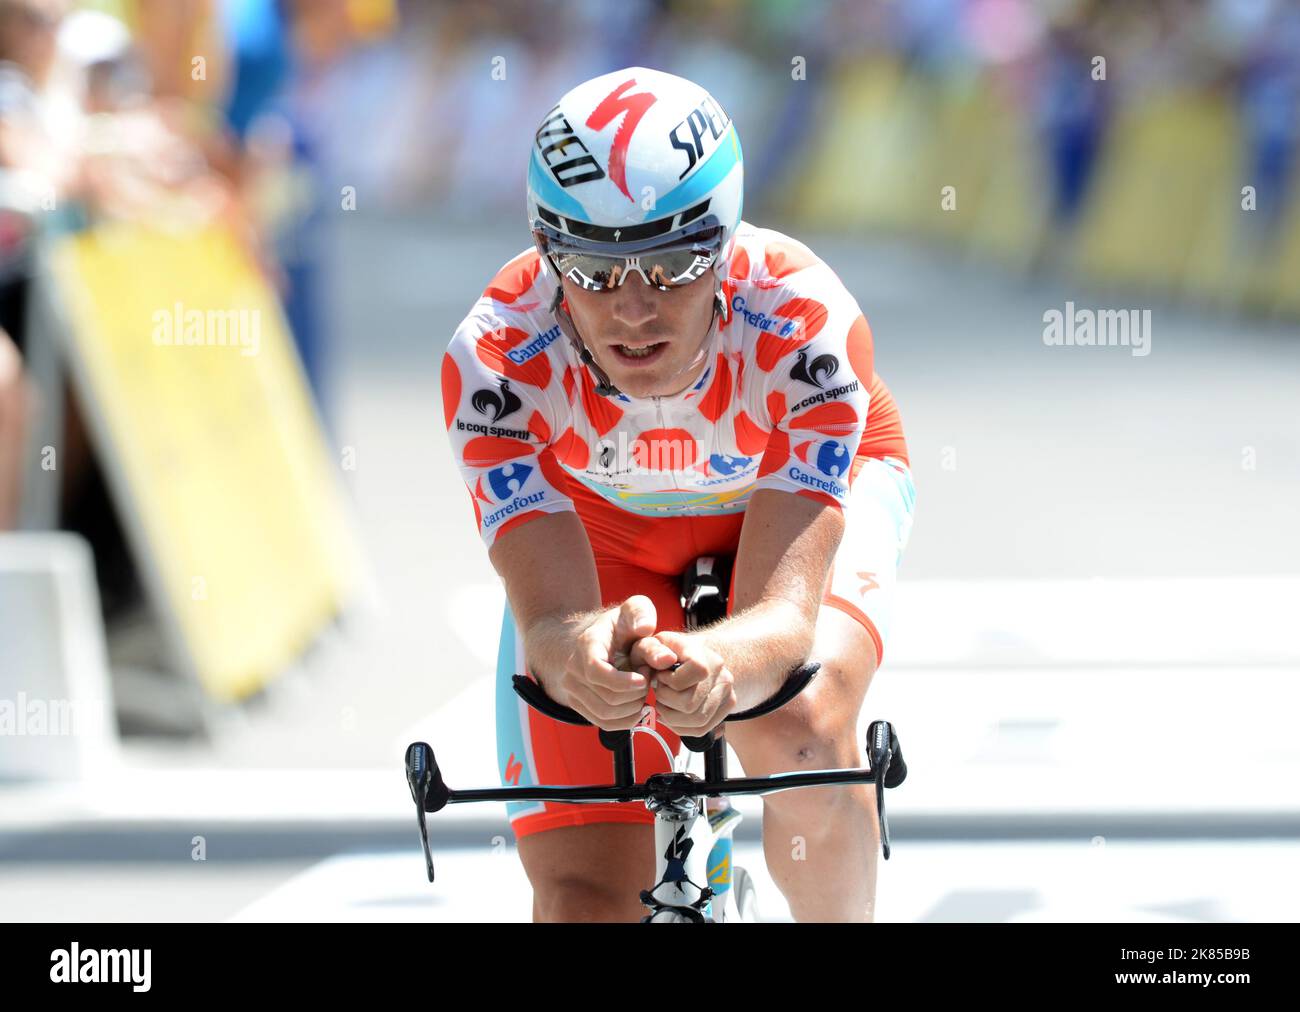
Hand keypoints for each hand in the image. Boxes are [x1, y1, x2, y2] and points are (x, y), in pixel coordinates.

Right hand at [551, 596, 655, 729]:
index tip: (644, 679)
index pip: (596, 671)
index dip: (623, 681)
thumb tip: (646, 628)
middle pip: (606, 697)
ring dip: (633, 707)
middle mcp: (573, 668)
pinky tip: (639, 706)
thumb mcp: (633, 610)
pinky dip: (627, 720)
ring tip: (643, 689)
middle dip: (636, 693)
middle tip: (649, 677)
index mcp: (586, 645)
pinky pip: (604, 723)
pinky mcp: (578, 705)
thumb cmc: (620, 625)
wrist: (598, 640)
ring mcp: (572, 689)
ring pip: (606, 714)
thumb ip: (642, 614)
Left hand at [631, 630, 736, 736]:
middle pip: (691, 705)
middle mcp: (722, 675)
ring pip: (697, 721)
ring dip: (671, 717)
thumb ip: (651, 649)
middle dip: (666, 701)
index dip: (671, 680)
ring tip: (662, 703)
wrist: (689, 658)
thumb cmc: (666, 652)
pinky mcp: (726, 708)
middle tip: (659, 691)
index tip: (660, 676)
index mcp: (706, 656)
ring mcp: (727, 693)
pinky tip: (670, 713)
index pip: (697, 672)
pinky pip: (702, 729)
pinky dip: (680, 727)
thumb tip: (665, 660)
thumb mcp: (651, 644)